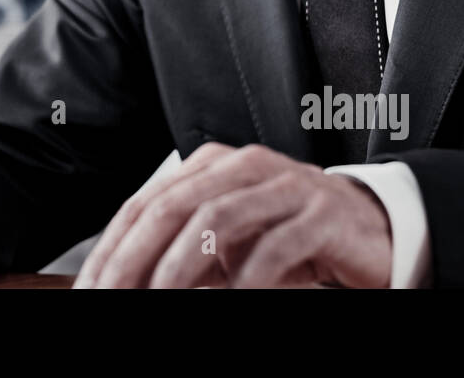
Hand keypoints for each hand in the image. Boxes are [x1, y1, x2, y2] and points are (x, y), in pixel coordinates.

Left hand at [73, 142, 392, 288]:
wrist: (372, 227)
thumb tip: (126, 284)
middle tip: (115, 295)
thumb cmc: (289, 234)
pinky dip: (249, 276)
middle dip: (135, 257)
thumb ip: (183, 252)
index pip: (146, 203)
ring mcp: (286, 185)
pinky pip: (277, 245)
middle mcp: (244, 166)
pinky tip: (235, 298)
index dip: (113, 248)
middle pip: (173, 207)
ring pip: (218, 218)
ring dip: (182, 265)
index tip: (91, 288)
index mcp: (212, 165)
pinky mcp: (323, 214)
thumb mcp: (228, 242)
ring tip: (160, 298)